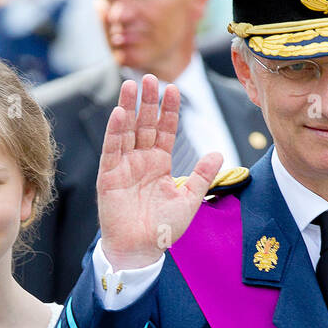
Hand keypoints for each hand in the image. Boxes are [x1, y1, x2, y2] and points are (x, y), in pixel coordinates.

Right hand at [97, 73, 222, 268]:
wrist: (140, 250)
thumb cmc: (164, 230)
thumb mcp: (189, 201)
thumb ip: (202, 177)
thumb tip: (219, 153)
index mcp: (160, 164)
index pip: (166, 130)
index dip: (170, 110)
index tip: (174, 88)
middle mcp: (141, 161)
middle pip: (145, 124)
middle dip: (148, 101)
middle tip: (150, 77)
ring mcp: (124, 167)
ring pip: (127, 131)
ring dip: (129, 108)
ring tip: (131, 85)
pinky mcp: (108, 177)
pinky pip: (112, 150)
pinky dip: (115, 132)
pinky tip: (120, 114)